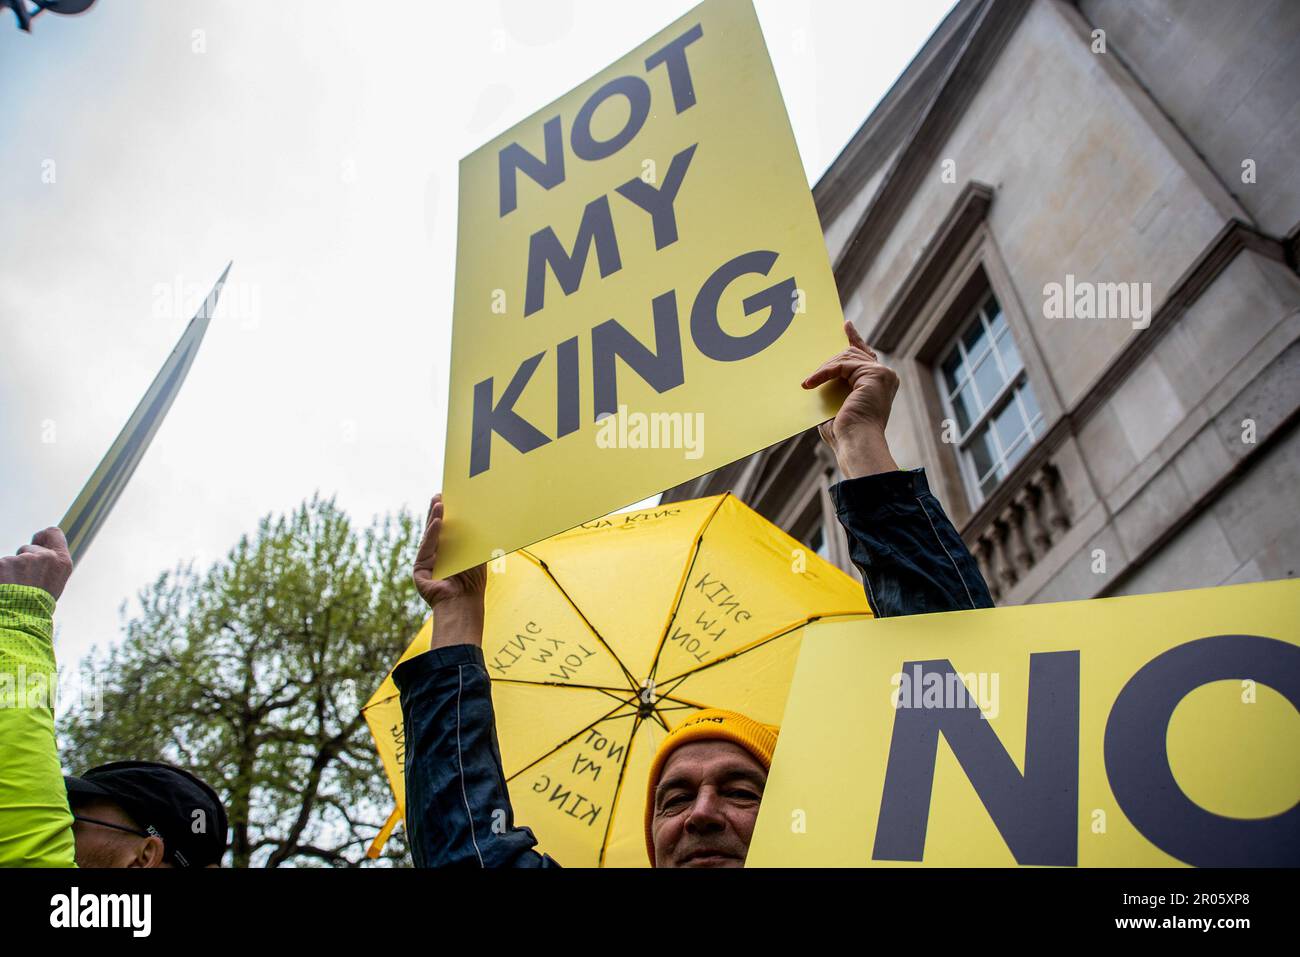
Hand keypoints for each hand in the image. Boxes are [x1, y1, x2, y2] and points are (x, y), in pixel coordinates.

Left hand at [0, 527, 73, 600]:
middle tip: (23, 582)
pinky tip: (5, 588)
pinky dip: (0, 575)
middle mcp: (44, 556)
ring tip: (13, 589)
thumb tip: (38, 550)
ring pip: (11, 561)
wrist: (21, 618)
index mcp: (61, 562)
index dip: (42, 538)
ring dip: (9, 572)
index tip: (35, 543)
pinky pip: (0, 566)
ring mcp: (23, 559)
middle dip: (23, 561)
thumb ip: (50, 564)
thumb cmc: (39, 604)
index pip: (53, 533)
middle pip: (28, 549)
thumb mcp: (54, 582)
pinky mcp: (3, 563)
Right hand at [412, 494, 486, 647]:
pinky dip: (432, 534)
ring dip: (434, 518)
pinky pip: (426, 547)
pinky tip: (437, 521)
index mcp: (450, 552)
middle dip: (437, 512)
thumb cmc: (473, 581)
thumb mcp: (475, 554)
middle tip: (439, 495)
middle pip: (435, 530)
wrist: (463, 603)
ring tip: (439, 503)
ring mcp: (426, 562)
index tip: (449, 498)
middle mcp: (436, 556)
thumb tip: (479, 516)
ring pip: (429, 535)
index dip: (447, 515)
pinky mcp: (419, 569)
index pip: (447, 530)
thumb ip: (472, 538)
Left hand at [801, 321, 900, 478]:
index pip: (865, 356)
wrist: (855, 443)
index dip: (855, 339)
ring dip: (823, 370)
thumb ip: (834, 388)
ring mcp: (882, 374)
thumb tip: (816, 378)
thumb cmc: (844, 433)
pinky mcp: (875, 374)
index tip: (846, 326)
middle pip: (853, 354)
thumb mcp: (835, 405)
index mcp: (879, 385)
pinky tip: (811, 383)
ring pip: (846, 358)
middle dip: (830, 359)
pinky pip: (842, 365)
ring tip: (809, 383)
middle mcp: (885, 377)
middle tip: (812, 371)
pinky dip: (824, 373)